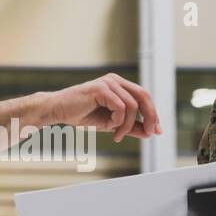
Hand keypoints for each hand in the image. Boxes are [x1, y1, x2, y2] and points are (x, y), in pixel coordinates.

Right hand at [47, 73, 162, 141]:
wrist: (58, 111)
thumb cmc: (81, 115)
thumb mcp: (110, 124)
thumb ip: (129, 126)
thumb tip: (149, 132)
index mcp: (119, 85)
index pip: (143, 96)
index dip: (153, 113)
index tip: (157, 130)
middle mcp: (115, 80)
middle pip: (143, 96)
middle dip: (150, 116)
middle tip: (149, 134)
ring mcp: (108, 82)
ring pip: (132, 105)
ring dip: (127, 125)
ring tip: (117, 135)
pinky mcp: (101, 88)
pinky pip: (120, 107)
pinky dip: (118, 121)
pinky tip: (109, 127)